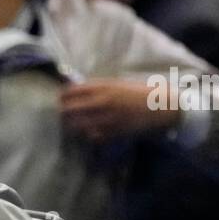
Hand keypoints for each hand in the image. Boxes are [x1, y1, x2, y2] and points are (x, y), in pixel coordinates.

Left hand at [58, 80, 175, 142]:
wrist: (158, 106)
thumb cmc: (137, 92)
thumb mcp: (116, 83)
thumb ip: (96, 88)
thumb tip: (75, 91)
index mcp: (102, 87)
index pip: (71, 92)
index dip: (62, 97)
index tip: (60, 99)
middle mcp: (102, 102)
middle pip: (69, 110)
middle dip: (63, 112)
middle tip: (62, 114)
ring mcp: (106, 118)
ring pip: (78, 125)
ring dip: (72, 125)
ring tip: (72, 124)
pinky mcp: (113, 132)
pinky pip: (92, 136)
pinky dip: (87, 134)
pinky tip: (89, 132)